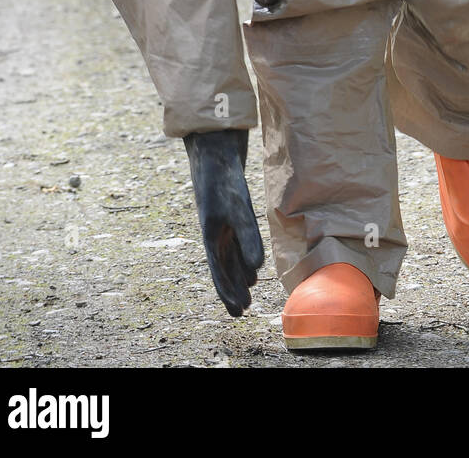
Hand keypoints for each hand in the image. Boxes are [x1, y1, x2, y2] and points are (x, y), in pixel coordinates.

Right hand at [183, 128, 264, 315]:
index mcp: (211, 237)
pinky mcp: (228, 217)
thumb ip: (248, 238)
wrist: (215, 154)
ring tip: (249, 296)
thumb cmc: (224, 181)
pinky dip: (241, 259)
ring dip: (238, 278)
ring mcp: (221, 226)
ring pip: (229, 259)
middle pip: (224, 270)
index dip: (228, 292)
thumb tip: (257, 268)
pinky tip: (252, 268)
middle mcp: (215, 235)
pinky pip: (234, 245)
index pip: (219, 272)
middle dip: (232, 291)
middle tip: (243, 313)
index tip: (238, 311)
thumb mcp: (238, 209)